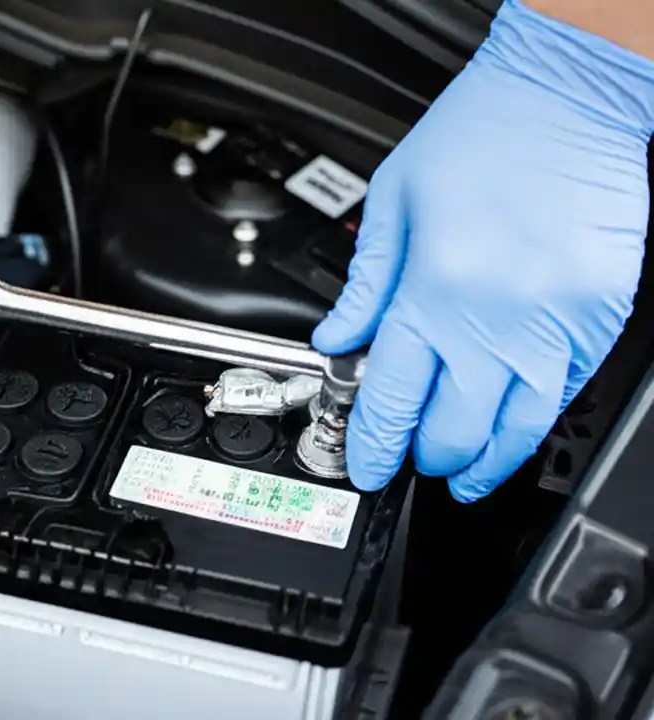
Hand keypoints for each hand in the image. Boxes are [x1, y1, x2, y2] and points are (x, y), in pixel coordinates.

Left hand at [313, 0, 653, 501]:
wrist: (569, 96)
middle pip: (455, 429)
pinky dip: (533, 421)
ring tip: (461, 475)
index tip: (366, 465)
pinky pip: (564, 393)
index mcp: (434, 291)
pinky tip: (513, 427)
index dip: (375, 445)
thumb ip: (363, 286)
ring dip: (485, 461)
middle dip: (425, 458)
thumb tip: (335, 339)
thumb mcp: (393, 203)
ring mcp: (557, 325)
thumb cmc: (481, 135)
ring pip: (519, 428)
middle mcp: (498, 319)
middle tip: (408, 461)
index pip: (393, 399)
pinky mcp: (599, 320)